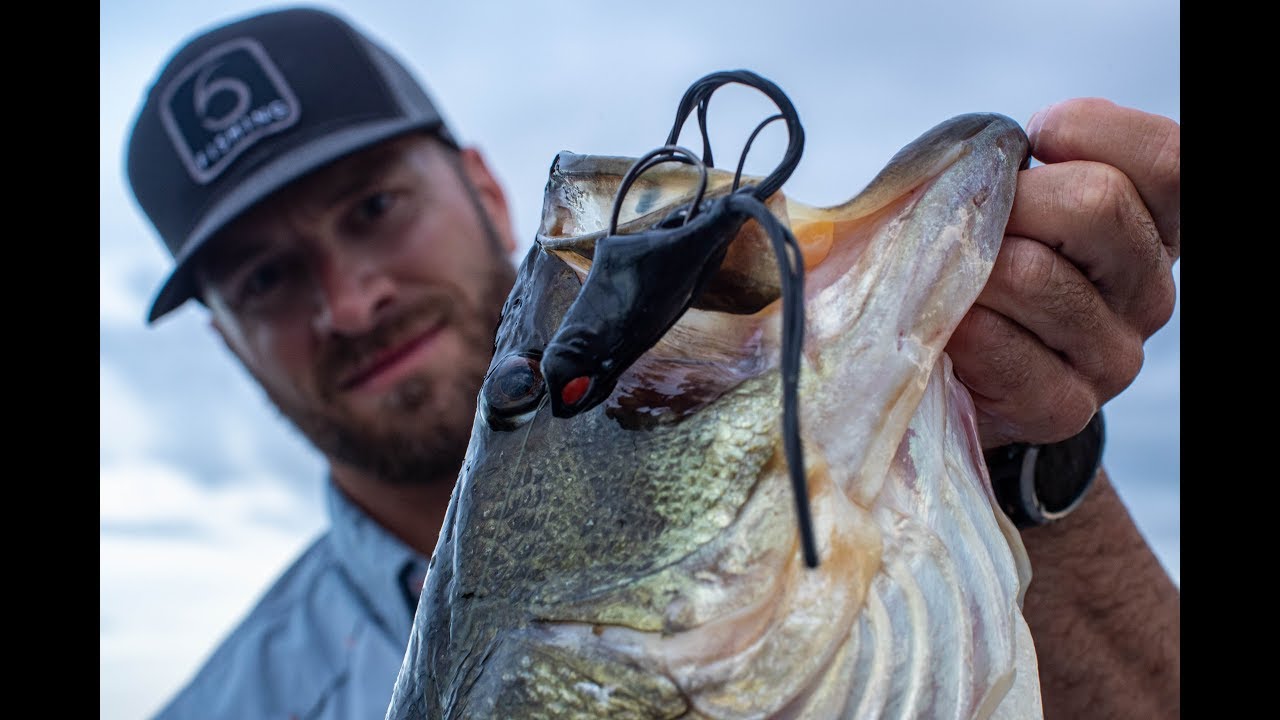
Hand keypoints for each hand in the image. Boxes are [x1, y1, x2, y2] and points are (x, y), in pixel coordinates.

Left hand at [946, 98, 1179, 446]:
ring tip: (947, 280)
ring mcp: (1114, 355)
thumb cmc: (973, 265)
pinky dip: (956, 324)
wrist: (946, 370)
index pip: (1169, 160)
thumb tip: (995, 155)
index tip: (1037, 138)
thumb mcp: (1004, 202)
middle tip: (973, 222)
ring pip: (1033, 273)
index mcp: (1154, 229)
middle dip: (1012, 199)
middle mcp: (1150, 292)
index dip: (1097, 131)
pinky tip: (948, 327)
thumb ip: (1017, 166)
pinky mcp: (1064, 406)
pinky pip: (998, 344)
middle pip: (1098, 202)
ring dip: (968, 267)